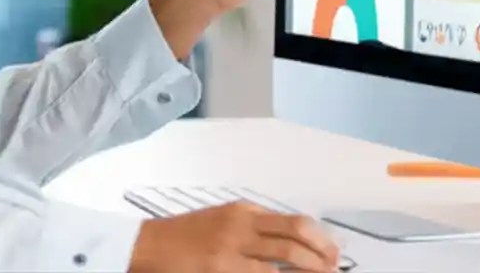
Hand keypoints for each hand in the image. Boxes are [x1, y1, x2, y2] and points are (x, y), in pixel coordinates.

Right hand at [128, 202, 341, 272]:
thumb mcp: (219, 222)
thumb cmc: (182, 238)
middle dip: (322, 253)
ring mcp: (232, 248)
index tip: (332, 253)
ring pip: (286, 256)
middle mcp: (241, 224)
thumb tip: (288, 243)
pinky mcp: (222, 268)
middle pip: (296, 234)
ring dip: (310, 269)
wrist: (145, 246)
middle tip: (334, 267)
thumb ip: (250, 229)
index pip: (293, 222)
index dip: (319, 239)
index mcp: (243, 211)